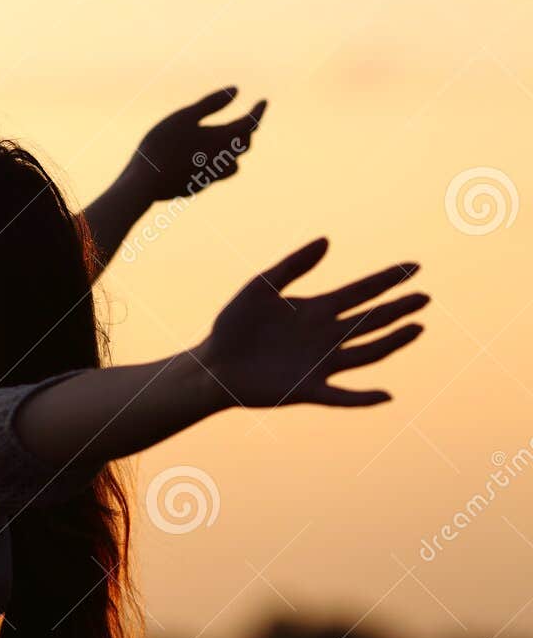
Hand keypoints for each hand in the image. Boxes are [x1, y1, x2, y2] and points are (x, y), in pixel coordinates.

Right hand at [126, 86, 267, 201]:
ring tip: (227, 144)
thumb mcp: (185, 116)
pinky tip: (203, 160)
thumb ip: (211, 104)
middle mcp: (222, 160)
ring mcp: (211, 176)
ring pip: (233, 165)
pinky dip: (216, 163)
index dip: (259, 111)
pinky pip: (215, 174)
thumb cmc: (163, 144)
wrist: (145, 182)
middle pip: (244, 144)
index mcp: (222, 140)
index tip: (263, 101)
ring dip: (234, 152)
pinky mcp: (197, 186)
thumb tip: (236, 90)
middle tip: (245, 120)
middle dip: (246, 131)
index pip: (250, 123)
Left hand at [195, 238, 427, 407]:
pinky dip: (362, 398)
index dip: (387, 280)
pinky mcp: (307, 389)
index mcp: (316, 309)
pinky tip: (385, 396)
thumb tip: (328, 239)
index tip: (414, 267)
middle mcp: (325, 335)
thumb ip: (293, 265)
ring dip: (392, 342)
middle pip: (371, 320)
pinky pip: (341, 396)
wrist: (212, 364)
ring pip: (366, 353)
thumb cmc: (233, 324)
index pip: (360, 292)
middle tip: (425, 297)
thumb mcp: (260, 287)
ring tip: (417, 327)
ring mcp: (320, 363)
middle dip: (398, 309)